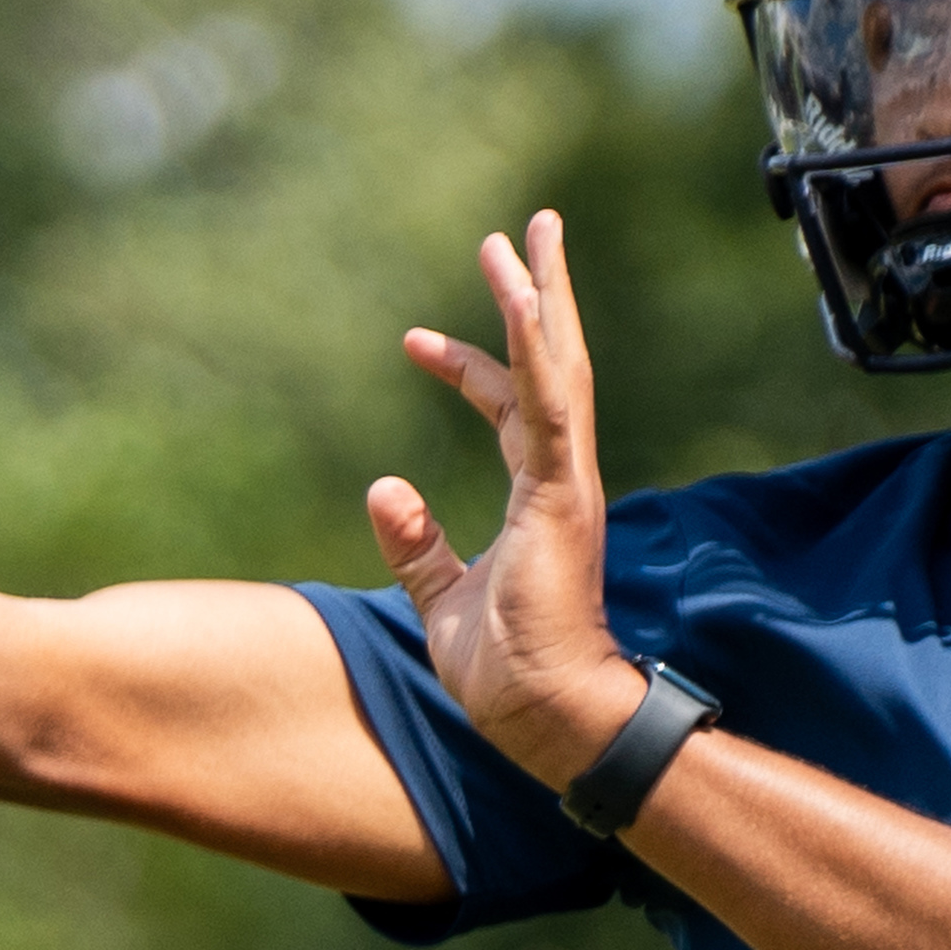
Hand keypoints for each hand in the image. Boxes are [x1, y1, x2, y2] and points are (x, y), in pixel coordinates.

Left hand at [365, 211, 640, 787]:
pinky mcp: (560, 496)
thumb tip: (384, 488)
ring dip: (543, 299)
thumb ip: (416, 546)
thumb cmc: (507, 674)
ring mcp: (566, 484)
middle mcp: (561, 480)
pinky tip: (524, 299)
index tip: (414, 339)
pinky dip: (537, 350)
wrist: (545, 718)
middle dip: (536, 296)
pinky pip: (550, 407)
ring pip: (559, 369)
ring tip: (529, 235)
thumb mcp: (441, 600)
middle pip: (551, 365)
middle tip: (524, 231)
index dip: (464, 367)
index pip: (509, 409)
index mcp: (539, 498)